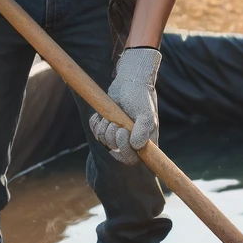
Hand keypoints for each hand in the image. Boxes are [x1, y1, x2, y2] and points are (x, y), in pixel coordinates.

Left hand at [90, 48, 160, 165]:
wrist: (129, 82)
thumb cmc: (141, 97)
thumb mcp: (146, 114)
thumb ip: (143, 130)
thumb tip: (136, 146)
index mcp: (143, 142)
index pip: (132, 160)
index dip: (124, 151)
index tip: (122, 133)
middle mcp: (130, 141)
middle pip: (116, 152)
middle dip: (112, 138)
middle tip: (117, 124)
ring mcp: (116, 134)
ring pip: (104, 141)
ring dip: (105, 128)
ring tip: (112, 116)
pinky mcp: (106, 126)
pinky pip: (96, 132)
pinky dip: (97, 123)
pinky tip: (103, 116)